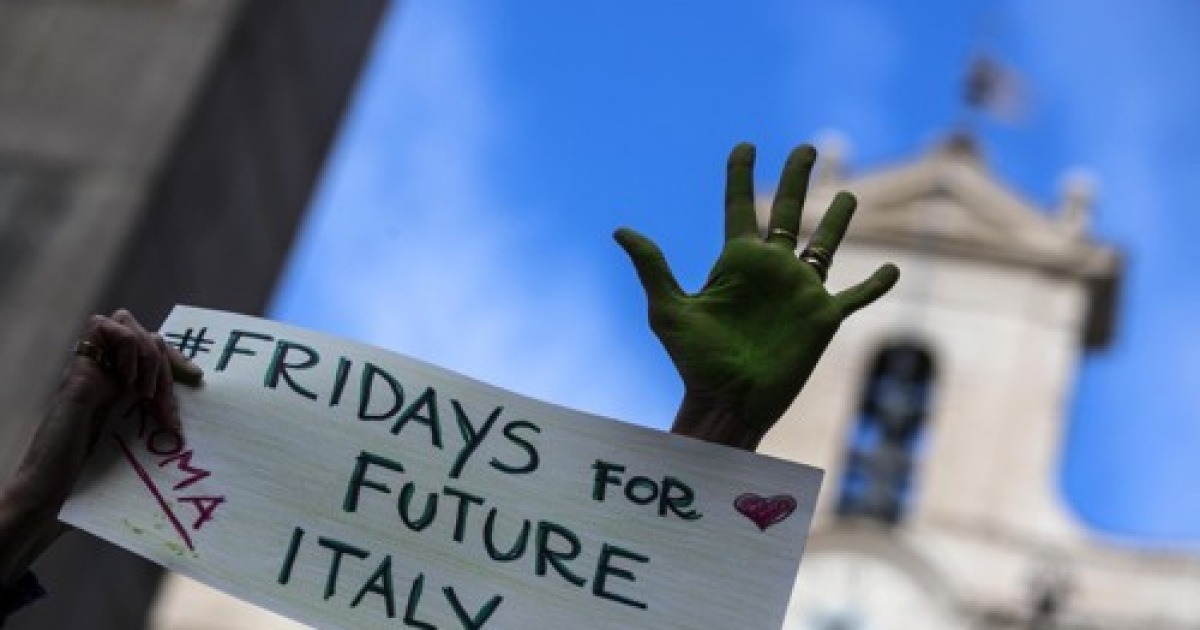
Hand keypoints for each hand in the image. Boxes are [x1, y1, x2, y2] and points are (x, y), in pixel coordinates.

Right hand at [0, 309, 202, 584]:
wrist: (53, 494)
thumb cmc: (93, 478)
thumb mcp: (136, 439)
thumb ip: (154, 419)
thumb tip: (188, 422)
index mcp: (120, 385)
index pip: (153, 347)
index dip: (177, 358)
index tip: (197, 378)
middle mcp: (105, 372)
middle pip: (144, 333)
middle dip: (166, 364)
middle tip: (166, 408)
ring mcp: (90, 370)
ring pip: (126, 322)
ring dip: (147, 354)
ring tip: (143, 394)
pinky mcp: (78, 374)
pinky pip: (103, 329)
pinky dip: (126, 349)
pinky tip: (126, 384)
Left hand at [616, 143, 898, 448]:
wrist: (728, 401)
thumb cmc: (695, 361)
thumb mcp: (669, 310)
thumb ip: (653, 267)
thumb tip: (621, 230)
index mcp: (736, 262)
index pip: (740, 207)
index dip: (741, 175)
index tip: (745, 146)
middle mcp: (771, 269)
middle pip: (788, 212)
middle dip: (796, 177)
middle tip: (806, 147)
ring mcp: (799, 291)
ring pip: (825, 245)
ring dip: (838, 219)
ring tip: (848, 194)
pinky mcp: (823, 317)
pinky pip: (856, 296)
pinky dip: (876, 284)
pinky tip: (894, 270)